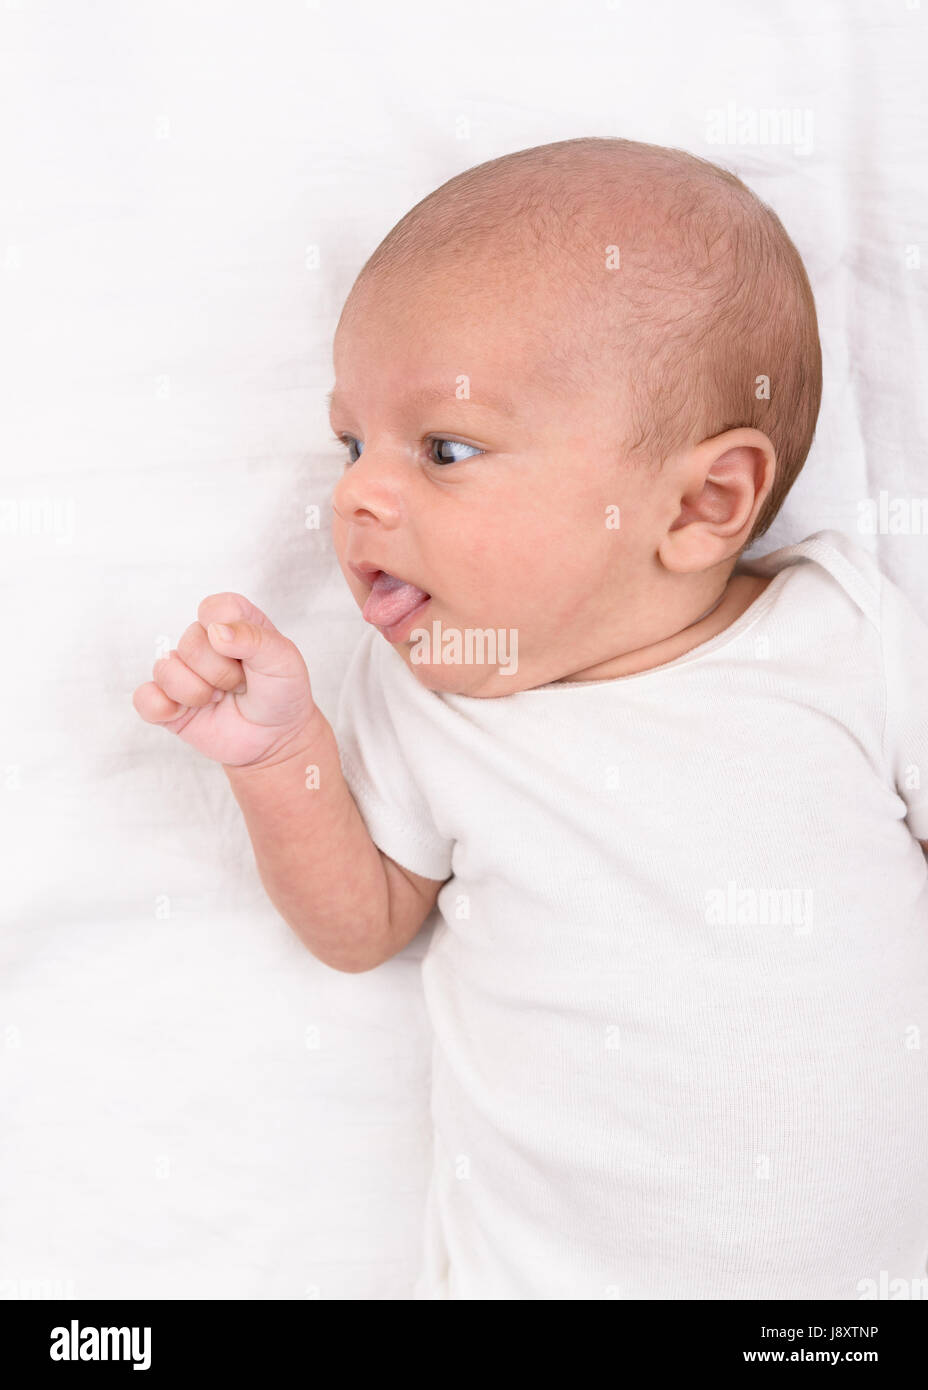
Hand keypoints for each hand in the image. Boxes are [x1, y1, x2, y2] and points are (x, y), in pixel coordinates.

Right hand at [132, 592, 318, 766]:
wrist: (276, 739)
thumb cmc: (281, 693)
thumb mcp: (283, 661)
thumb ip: (255, 638)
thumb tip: (216, 631)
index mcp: (231, 621)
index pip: (213, 608)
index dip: (228, 631)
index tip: (248, 654)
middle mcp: (202, 641)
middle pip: (190, 642)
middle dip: (221, 673)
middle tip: (240, 685)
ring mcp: (182, 672)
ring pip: (166, 670)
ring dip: (198, 693)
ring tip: (219, 700)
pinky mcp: (168, 703)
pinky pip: (144, 698)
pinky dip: (162, 708)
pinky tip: (186, 713)